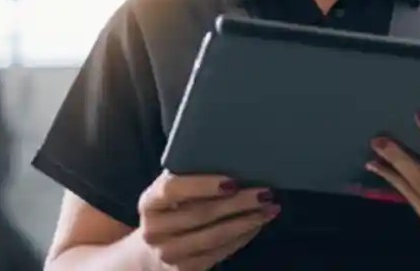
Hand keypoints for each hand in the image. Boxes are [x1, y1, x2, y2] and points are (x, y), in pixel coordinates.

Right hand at [137, 172, 279, 270]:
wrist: (155, 248)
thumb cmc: (174, 207)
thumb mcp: (175, 190)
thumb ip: (193, 175)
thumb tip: (236, 159)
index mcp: (149, 202)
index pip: (172, 189)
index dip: (203, 185)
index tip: (233, 181)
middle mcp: (154, 231)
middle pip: (201, 214)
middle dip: (238, 202)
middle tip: (265, 192)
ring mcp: (168, 254)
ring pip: (215, 236)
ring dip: (248, 221)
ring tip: (270, 208)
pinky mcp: (186, 269)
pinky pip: (221, 251)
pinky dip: (243, 235)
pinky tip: (258, 223)